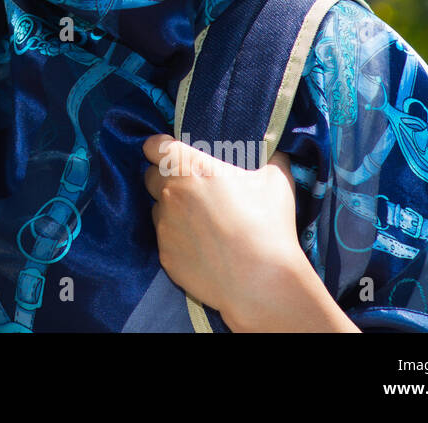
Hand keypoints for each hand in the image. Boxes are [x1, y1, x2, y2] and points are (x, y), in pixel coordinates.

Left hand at [142, 134, 355, 331]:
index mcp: (190, 168)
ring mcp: (165, 226)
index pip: (154, 147)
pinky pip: (165, 239)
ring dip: (171, 210)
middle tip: (191, 188)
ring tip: (200, 221)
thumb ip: (270, 158)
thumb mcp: (277, 180)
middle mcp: (170, 194)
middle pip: (151, 176)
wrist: (261, 281)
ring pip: (157, 209)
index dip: (160, 148)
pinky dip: (178, 239)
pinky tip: (202, 247)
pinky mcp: (165, 254)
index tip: (171, 153)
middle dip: (164, 178)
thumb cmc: (268, 225)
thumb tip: (274, 149)